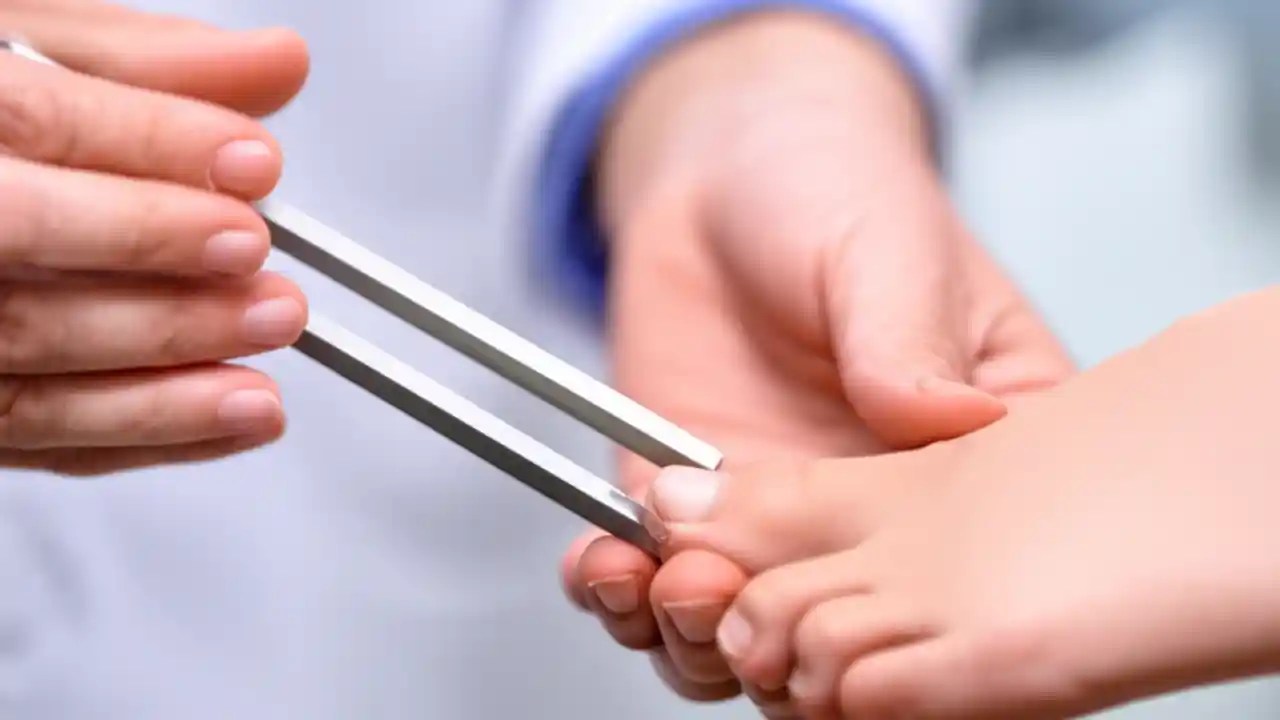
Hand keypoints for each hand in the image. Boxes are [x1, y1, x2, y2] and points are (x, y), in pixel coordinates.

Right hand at [0, 3, 309, 473]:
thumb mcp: (29, 47)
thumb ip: (142, 63)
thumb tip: (277, 63)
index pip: (33, 119)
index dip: (150, 141)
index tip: (253, 161)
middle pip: (18, 234)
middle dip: (151, 245)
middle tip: (253, 251)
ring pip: (27, 350)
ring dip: (164, 357)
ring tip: (268, 333)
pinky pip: (39, 430)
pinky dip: (144, 429)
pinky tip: (230, 412)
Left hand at [560, 9, 1072, 711]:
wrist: (717, 170)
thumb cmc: (832, 185)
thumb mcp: (889, 248)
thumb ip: (910, 339)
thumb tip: (952, 418)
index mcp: (968, 453)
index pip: (973, 568)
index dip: (916, 613)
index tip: (848, 605)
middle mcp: (873, 508)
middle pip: (847, 635)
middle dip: (782, 643)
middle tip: (727, 592)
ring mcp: (777, 518)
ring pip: (745, 638)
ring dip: (695, 636)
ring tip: (665, 582)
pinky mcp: (688, 506)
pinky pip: (649, 582)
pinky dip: (618, 594)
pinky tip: (602, 566)